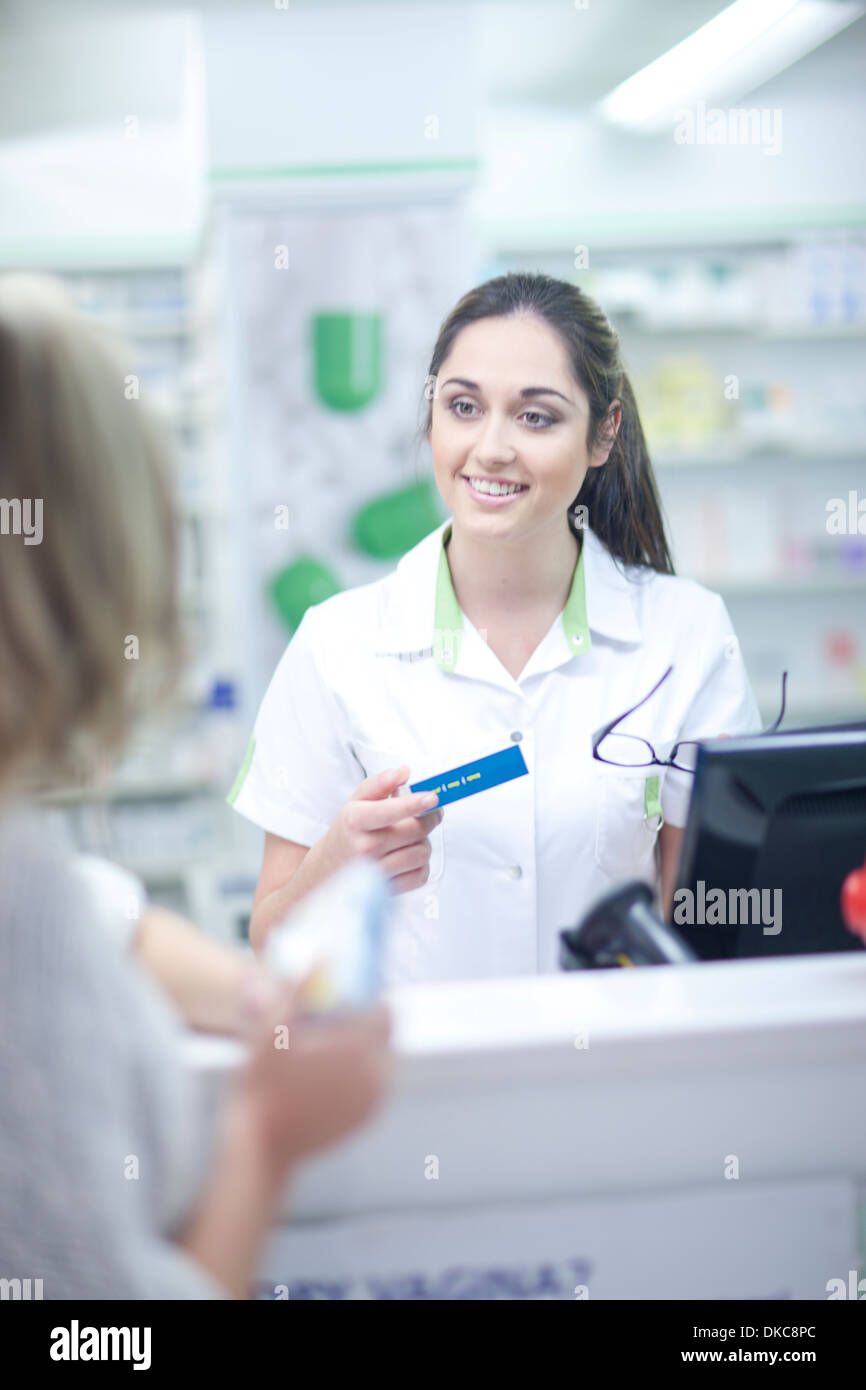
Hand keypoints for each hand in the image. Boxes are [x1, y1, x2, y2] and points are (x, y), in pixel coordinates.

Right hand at [235, 971, 392, 1176]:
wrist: (260, 1147)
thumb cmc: (262, 1086)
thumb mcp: (272, 1030)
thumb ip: (297, 990)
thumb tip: (320, 957)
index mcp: (359, 1050)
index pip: (386, 1010)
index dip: (370, 996)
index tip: (354, 991)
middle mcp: (376, 1076)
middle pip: (388, 1034)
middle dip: (370, 1020)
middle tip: (341, 1014)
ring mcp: (374, 1100)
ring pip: (384, 1058)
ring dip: (368, 1045)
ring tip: (333, 1040)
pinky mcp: (368, 1118)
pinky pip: (376, 1081)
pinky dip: (363, 1070)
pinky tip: (332, 1067)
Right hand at [322, 766, 442, 894]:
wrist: (329, 867)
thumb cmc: (348, 830)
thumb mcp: (356, 801)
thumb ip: (380, 783)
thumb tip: (405, 771)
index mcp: (356, 820)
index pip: (388, 811)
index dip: (414, 804)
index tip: (433, 797)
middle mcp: (364, 847)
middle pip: (415, 831)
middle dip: (429, 818)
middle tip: (430, 811)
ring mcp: (376, 872)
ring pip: (421, 853)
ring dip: (425, 841)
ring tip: (413, 836)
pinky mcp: (388, 889)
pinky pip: (421, 875)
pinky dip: (422, 864)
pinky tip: (409, 854)